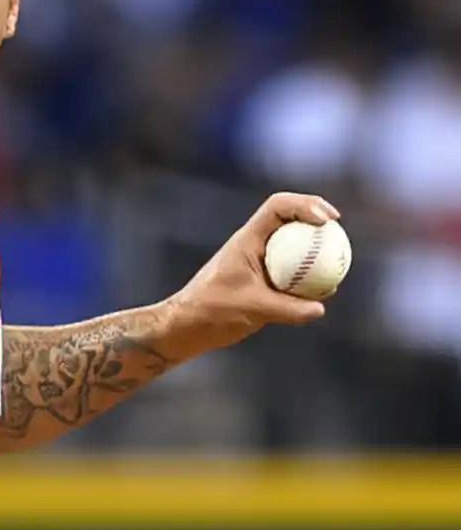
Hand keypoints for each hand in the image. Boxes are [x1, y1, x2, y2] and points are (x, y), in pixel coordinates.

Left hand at [161, 192, 341, 357]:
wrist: (190, 325)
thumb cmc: (213, 311)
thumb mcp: (252, 309)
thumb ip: (287, 309)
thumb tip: (320, 308)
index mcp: (248, 239)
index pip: (277, 207)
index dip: (305, 204)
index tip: (326, 219)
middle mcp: (255, 244)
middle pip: (290, 218)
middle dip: (316, 216)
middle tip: (338, 227)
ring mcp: (261, 261)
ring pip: (294, 244)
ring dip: (316, 246)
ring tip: (340, 260)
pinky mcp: (265, 280)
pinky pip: (293, 270)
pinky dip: (310, 274)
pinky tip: (326, 291)